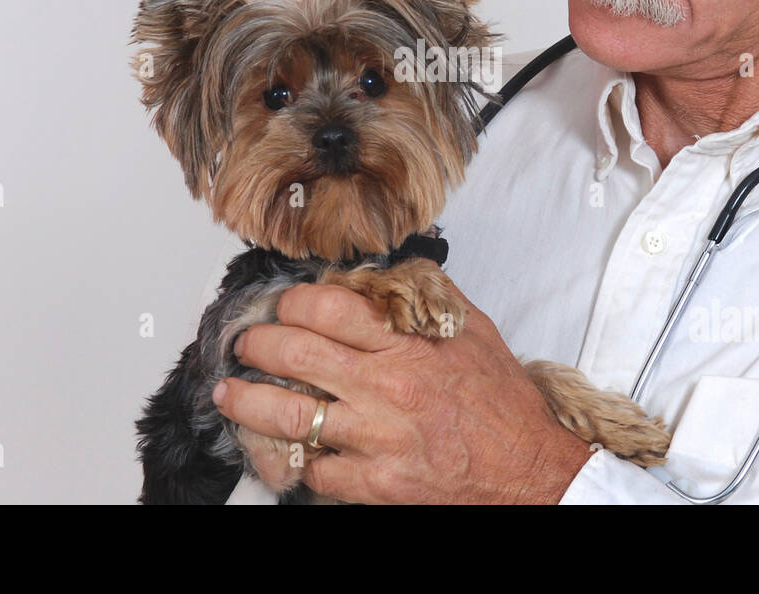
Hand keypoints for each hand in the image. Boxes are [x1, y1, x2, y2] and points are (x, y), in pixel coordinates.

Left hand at [211, 276, 593, 503]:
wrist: (529, 468)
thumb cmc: (501, 402)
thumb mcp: (471, 329)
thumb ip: (425, 296)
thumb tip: (385, 273)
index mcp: (406, 344)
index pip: (326, 308)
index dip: (291, 303)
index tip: (282, 306)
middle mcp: (385, 387)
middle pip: (294, 355)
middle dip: (255, 345)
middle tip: (245, 344)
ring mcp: (377, 438)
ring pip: (288, 417)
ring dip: (246, 402)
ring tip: (229, 392)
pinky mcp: (376, 483)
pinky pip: (314, 471)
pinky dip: (294, 459)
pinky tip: (282, 449)